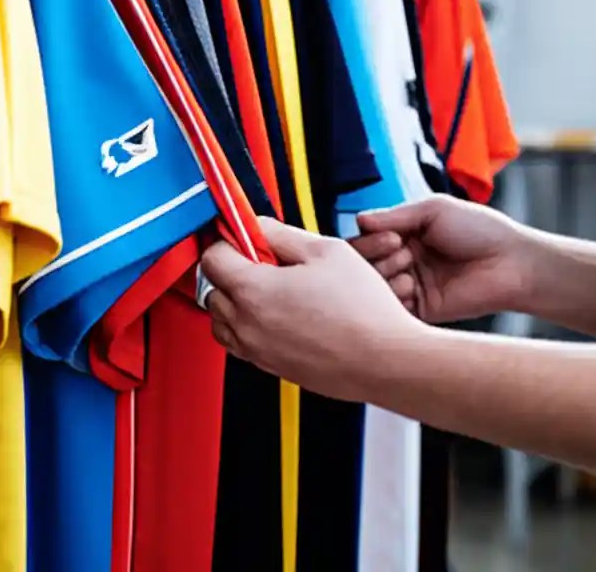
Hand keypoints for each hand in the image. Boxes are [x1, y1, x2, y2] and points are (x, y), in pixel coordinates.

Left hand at [200, 217, 425, 401]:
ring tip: (269, 290)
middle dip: (229, 270)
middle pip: (211, 289)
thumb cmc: (362, 311)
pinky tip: (279, 314)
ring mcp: (256, 350)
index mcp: (253, 291)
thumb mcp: (325, 251)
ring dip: (233, 301)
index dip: (227, 241)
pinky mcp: (270, 367)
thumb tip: (259, 227)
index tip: (243, 237)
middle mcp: (246, 324)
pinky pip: (240, 343)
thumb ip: (282, 234)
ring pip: (221, 321)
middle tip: (260, 261)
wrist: (384, 360)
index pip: (212, 258)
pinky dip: (246, 326)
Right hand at [350, 195, 532, 323]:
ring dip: (384, 273)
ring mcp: (411, 285)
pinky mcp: (419, 310)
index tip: (391, 236)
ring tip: (408, 267)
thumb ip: (395, 215)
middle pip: (365, 263)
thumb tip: (359, 219)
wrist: (512, 263)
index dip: (370, 239)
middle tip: (399, 249)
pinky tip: (409, 286)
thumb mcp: (434, 209)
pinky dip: (393, 296)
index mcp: (407, 235)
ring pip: (373, 285)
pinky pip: (391, 307)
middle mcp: (405, 260)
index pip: (368, 238)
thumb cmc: (481, 231)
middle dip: (375, 255)